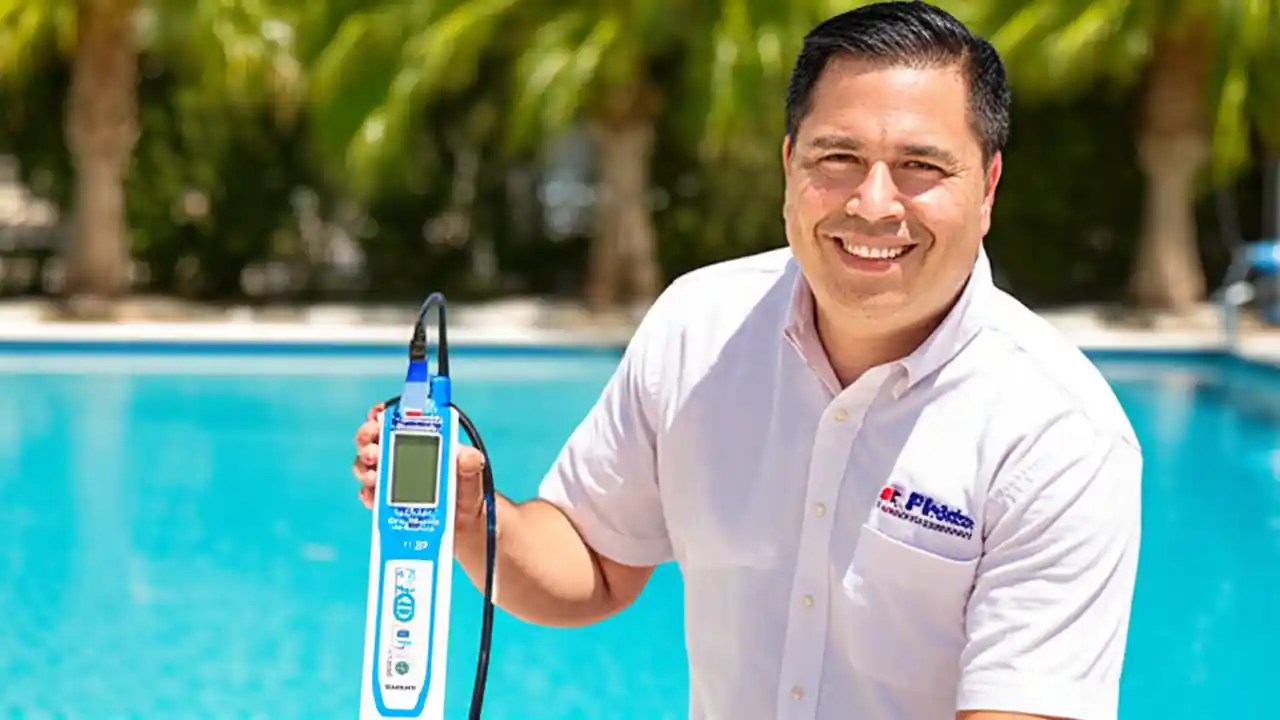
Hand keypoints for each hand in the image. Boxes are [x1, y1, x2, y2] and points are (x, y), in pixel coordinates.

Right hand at [352, 401, 487, 529]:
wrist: (466, 525)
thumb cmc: (468, 492)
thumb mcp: (473, 475)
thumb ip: (471, 464)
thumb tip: (466, 455)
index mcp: (421, 441)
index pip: (395, 420)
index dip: (381, 414)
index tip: (377, 416)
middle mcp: (401, 457)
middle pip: (372, 440)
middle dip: (366, 439)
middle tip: (372, 449)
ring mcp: (391, 480)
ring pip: (366, 467)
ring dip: (364, 468)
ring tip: (374, 477)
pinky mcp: (386, 504)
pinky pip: (370, 496)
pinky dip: (368, 495)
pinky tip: (373, 497)